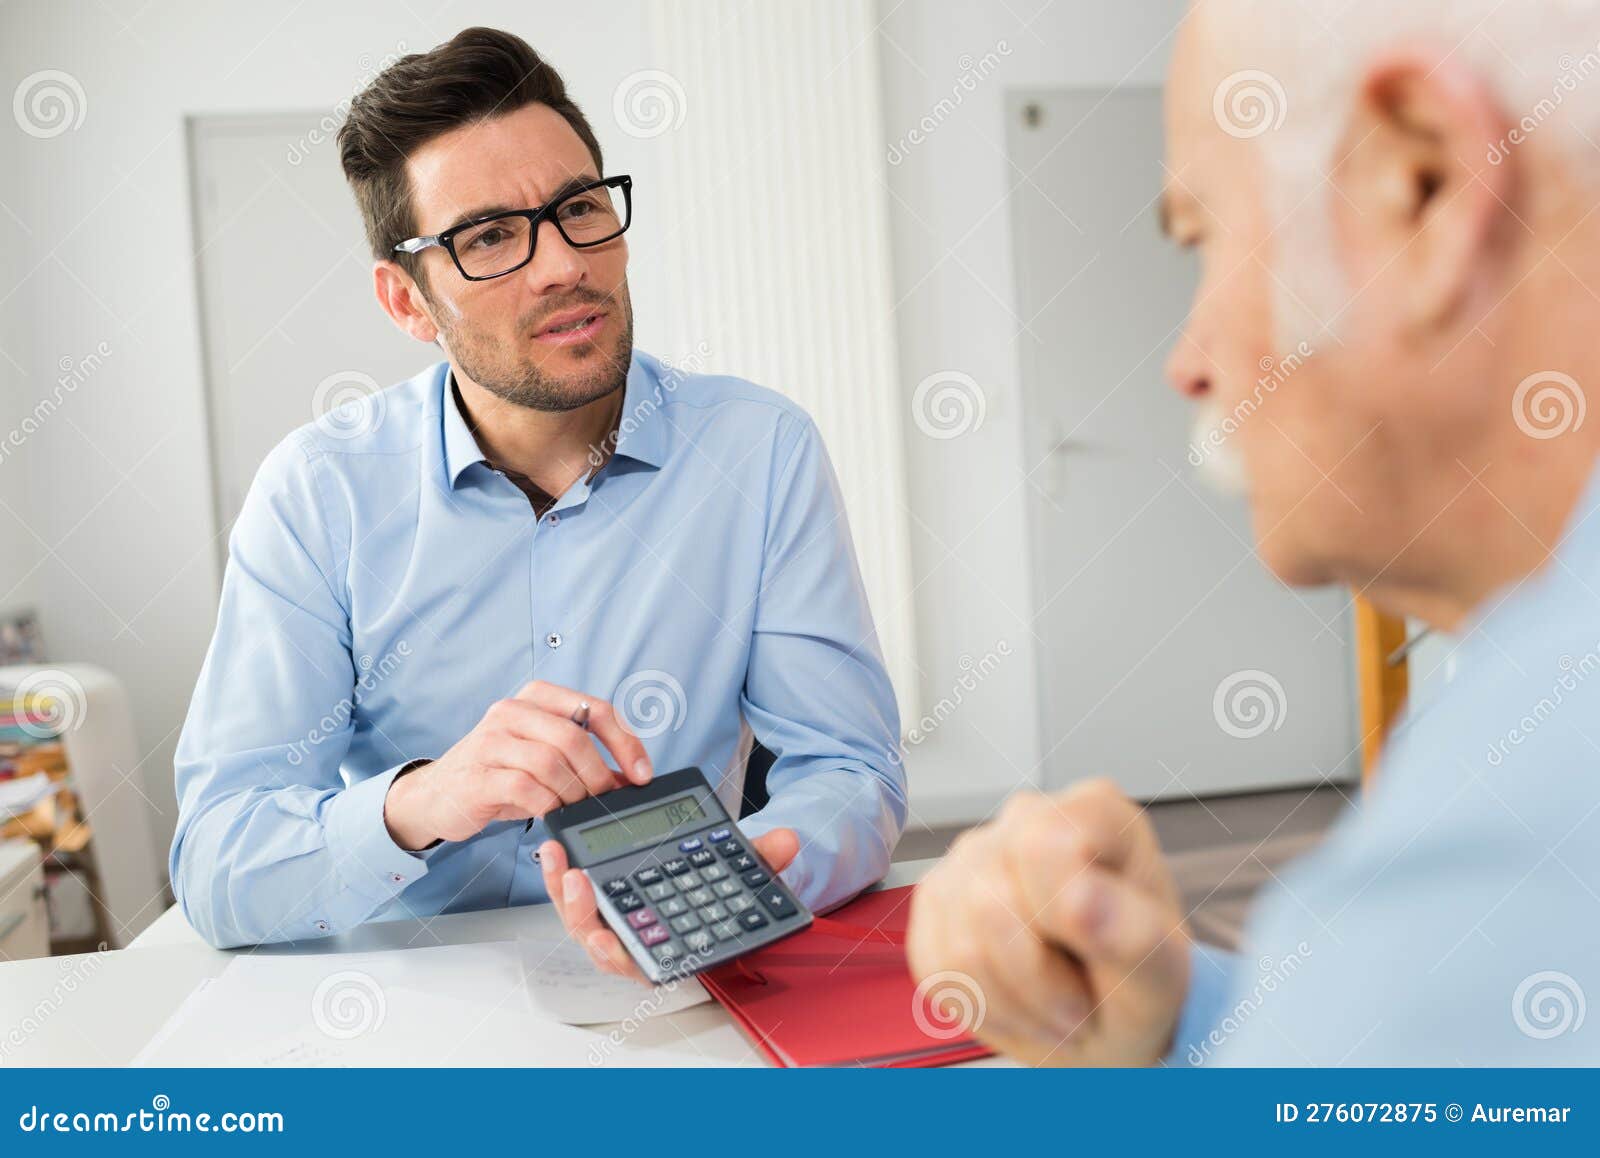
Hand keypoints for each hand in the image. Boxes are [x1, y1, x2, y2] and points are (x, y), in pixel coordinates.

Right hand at [383, 680, 650, 849]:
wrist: (437, 797)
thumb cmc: (498, 776)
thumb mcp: (545, 762)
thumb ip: (586, 764)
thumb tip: (634, 780)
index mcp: (536, 699)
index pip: (595, 709)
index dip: (626, 743)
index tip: (643, 774)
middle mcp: (512, 711)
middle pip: (574, 737)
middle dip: (599, 774)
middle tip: (606, 801)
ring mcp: (491, 740)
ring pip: (551, 762)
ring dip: (574, 793)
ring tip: (578, 810)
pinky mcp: (477, 774)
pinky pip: (525, 787)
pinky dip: (548, 805)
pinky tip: (552, 815)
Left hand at [539, 828, 801, 982]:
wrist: (712, 878)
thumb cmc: (724, 889)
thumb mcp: (746, 876)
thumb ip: (763, 860)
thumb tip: (786, 841)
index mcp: (665, 950)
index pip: (634, 962)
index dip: (614, 954)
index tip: (602, 938)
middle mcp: (633, 942)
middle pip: (594, 940)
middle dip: (580, 913)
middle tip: (577, 881)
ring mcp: (610, 919)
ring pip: (576, 916)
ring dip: (561, 889)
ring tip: (560, 858)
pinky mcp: (595, 895)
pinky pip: (570, 893)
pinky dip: (559, 874)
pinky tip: (557, 849)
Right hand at [905, 779, 1189, 1065]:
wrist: (1108, 1022)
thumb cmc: (1139, 986)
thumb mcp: (1162, 974)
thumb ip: (1132, 932)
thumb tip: (1078, 898)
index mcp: (1093, 812)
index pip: (1043, 847)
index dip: (1064, 920)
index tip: (1104, 955)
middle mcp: (1024, 817)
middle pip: (990, 905)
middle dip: (1037, 981)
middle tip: (1080, 1003)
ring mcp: (970, 855)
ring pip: (961, 946)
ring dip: (1012, 1003)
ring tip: (1052, 1006)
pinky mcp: (934, 898)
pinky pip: (935, 966)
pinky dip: (980, 1006)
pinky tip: (1017, 1001)